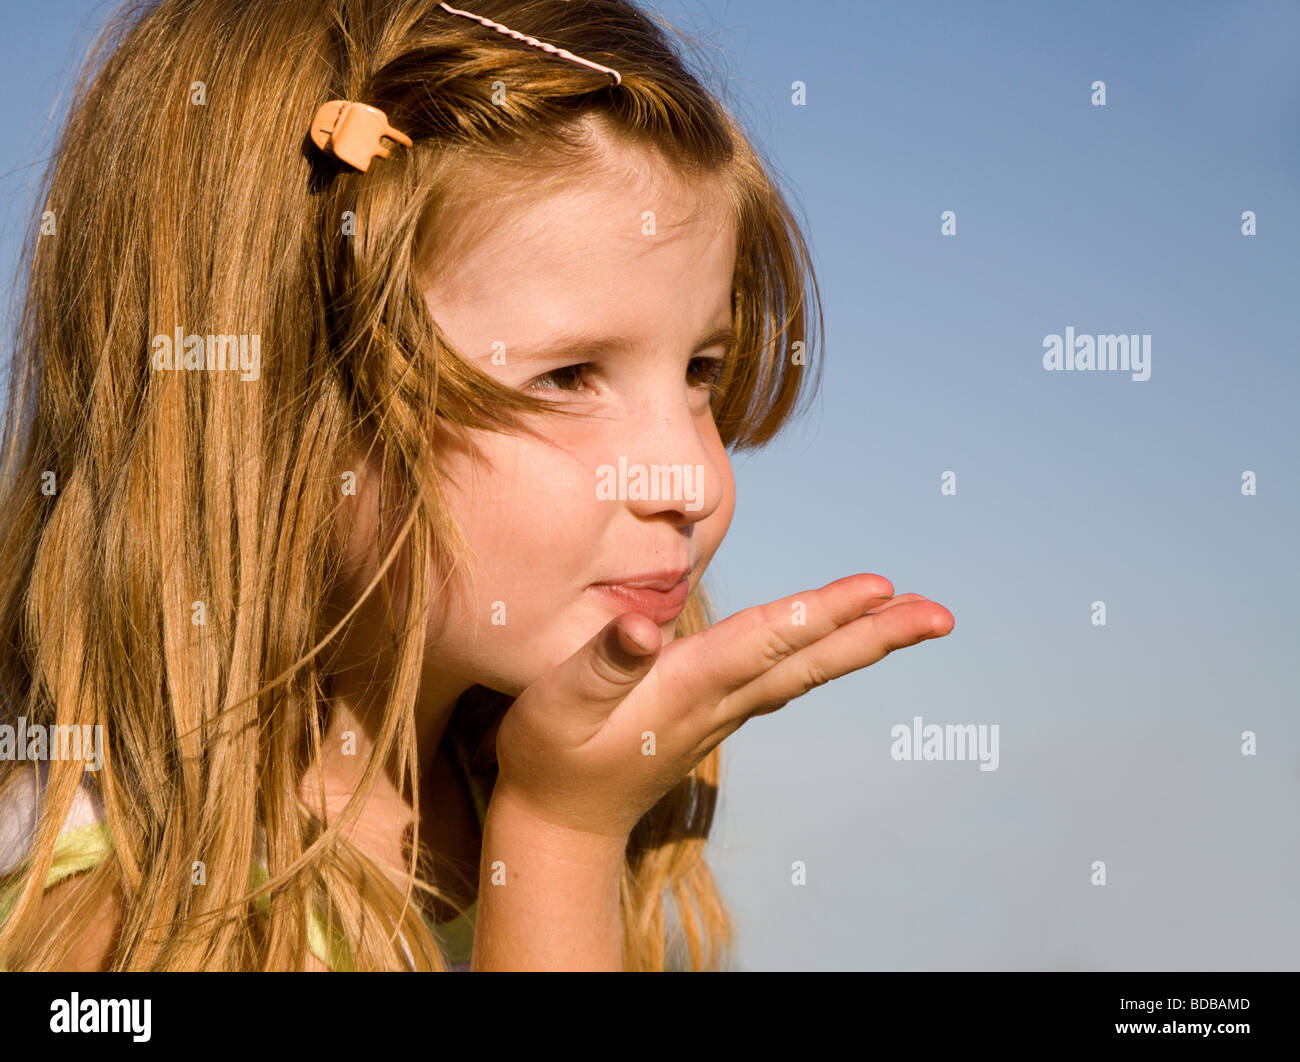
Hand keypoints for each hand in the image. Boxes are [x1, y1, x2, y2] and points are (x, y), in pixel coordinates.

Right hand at [488, 573, 952, 843]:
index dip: (822, 612)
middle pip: (807, 662)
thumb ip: (603, 664)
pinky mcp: (711, 718)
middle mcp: (718, 701)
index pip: (767, 641)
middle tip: (941, 615)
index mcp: (686, 687)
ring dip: (856, 642)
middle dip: (874, 634)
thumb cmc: (549, 758)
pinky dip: (816, 656)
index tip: (880, 587)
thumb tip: (645, 628)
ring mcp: (721, 714)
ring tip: (906, 616)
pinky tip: (832, 644)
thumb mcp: (557, 705)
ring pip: (801, 672)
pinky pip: (779, 681)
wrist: (558, 827)